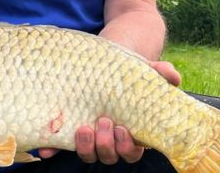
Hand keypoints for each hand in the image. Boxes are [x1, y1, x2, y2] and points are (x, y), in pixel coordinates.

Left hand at [38, 61, 181, 162]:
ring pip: (88, 154)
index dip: (128, 146)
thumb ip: (160, 73)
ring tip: (83, 127)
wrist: (100, 63)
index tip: (124, 128)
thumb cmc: (126, 73)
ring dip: (86, 147)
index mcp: (131, 132)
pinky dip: (52, 149)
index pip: (133, 150)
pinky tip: (47, 147)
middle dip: (107, 145)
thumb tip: (173, 76)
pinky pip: (59, 147)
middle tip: (104, 123)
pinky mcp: (67, 131)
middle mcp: (109, 140)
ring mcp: (88, 137)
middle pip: (110, 156)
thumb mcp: (142, 70)